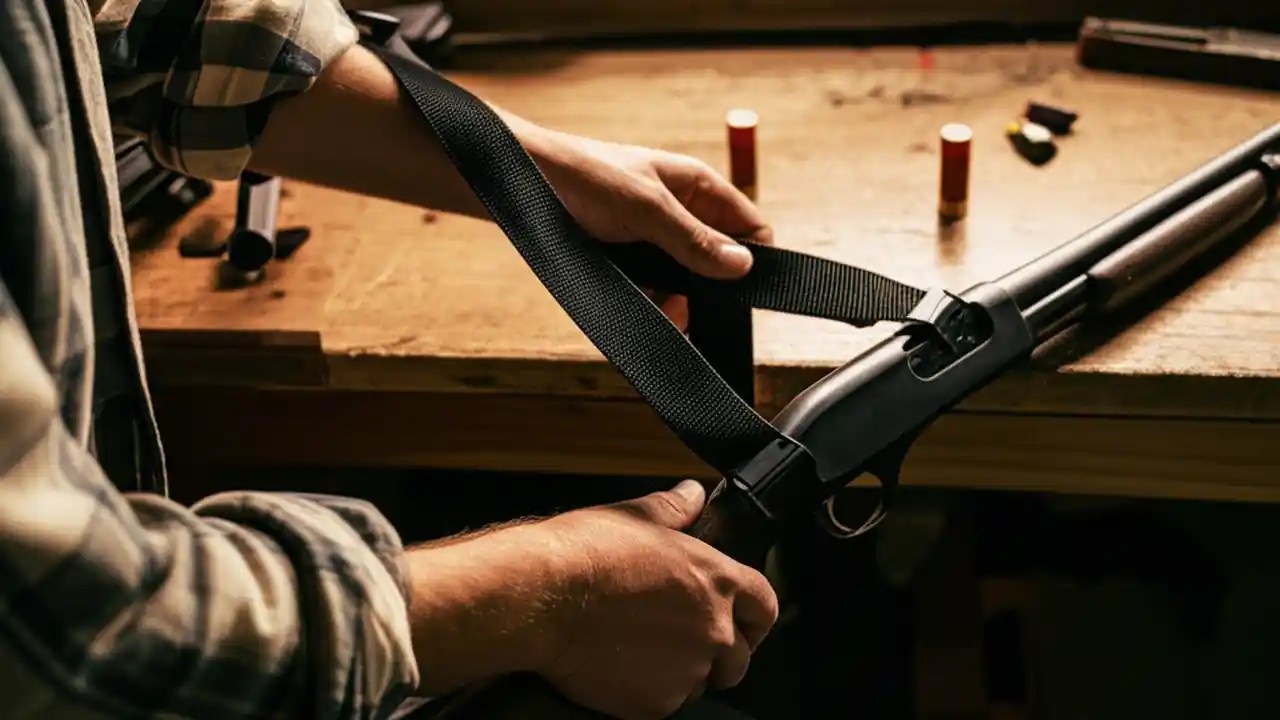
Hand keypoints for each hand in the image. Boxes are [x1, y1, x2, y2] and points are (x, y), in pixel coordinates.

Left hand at [507, 118, 773, 327]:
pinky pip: (654, 290)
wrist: (519, 184)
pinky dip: (651, 304)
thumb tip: (742, 266)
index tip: (743, 294)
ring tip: (661, 312)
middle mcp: (681, 213)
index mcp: (697, 187)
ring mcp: (654, 239)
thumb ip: (693, 239)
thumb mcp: (645, 208)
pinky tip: (640, 310)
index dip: (753, 260)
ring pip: (685, 283)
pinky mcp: (628, 260)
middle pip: (718, 263)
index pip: (749, 228)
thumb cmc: (583, 176)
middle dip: (709, 291)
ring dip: (677, 301)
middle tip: (691, 309)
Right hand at [534, 480, 779, 719]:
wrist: (543, 597)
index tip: (742, 621)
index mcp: (717, 580)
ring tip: (645, 653)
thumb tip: (693, 494)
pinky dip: (651, 693)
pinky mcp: (656, 704)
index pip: (765, 606)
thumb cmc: (586, 552)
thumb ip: (675, 509)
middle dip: (719, 653)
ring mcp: (687, 671)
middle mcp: (713, 629)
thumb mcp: (636, 516)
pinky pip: (667, 704)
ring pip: (701, 683)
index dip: (754, 616)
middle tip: (681, 641)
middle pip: (740, 656)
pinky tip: (623, 669)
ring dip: (684, 674)